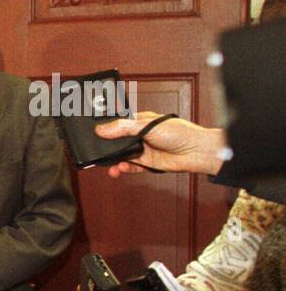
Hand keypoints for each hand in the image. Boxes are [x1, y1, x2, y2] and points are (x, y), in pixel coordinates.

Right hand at [95, 113, 225, 176]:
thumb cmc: (180, 133)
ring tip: (108, 165)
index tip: (94, 134)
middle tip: (96, 152)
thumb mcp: (147, 125)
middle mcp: (141, 136)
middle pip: (118, 142)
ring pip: (122, 156)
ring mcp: (144, 150)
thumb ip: (123, 128)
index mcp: (140, 121)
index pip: (118, 123)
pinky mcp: (147, 163)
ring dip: (114, 161)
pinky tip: (120, 168)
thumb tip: (101, 129)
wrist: (196, 152)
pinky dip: (124, 169)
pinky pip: (131, 167)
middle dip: (107, 148)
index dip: (106, 128)